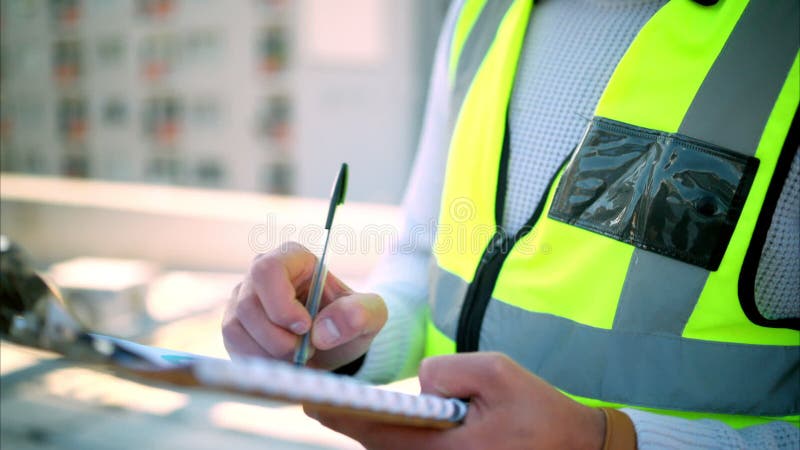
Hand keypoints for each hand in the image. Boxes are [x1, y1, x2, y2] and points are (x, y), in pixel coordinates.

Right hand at [222, 242, 387, 369]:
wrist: (336, 346)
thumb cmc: (350, 321)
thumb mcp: (371, 315)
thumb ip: (360, 314)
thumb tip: (322, 331)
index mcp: (292, 257)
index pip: (268, 270)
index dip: (281, 303)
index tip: (305, 327)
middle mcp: (260, 274)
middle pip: (249, 304)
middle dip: (278, 337)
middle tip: (308, 350)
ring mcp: (242, 300)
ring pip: (236, 327)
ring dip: (270, 352)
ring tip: (299, 356)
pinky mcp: (234, 326)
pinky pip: (233, 345)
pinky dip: (260, 361)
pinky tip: (283, 363)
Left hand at [310, 352, 606, 449]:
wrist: (574, 448)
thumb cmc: (538, 412)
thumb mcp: (498, 374)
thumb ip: (448, 370)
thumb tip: (419, 383)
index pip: (380, 433)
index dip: (343, 416)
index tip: (311, 402)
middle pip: (379, 448)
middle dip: (349, 424)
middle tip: (316, 400)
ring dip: (370, 433)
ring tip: (342, 408)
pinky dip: (391, 441)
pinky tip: (384, 424)